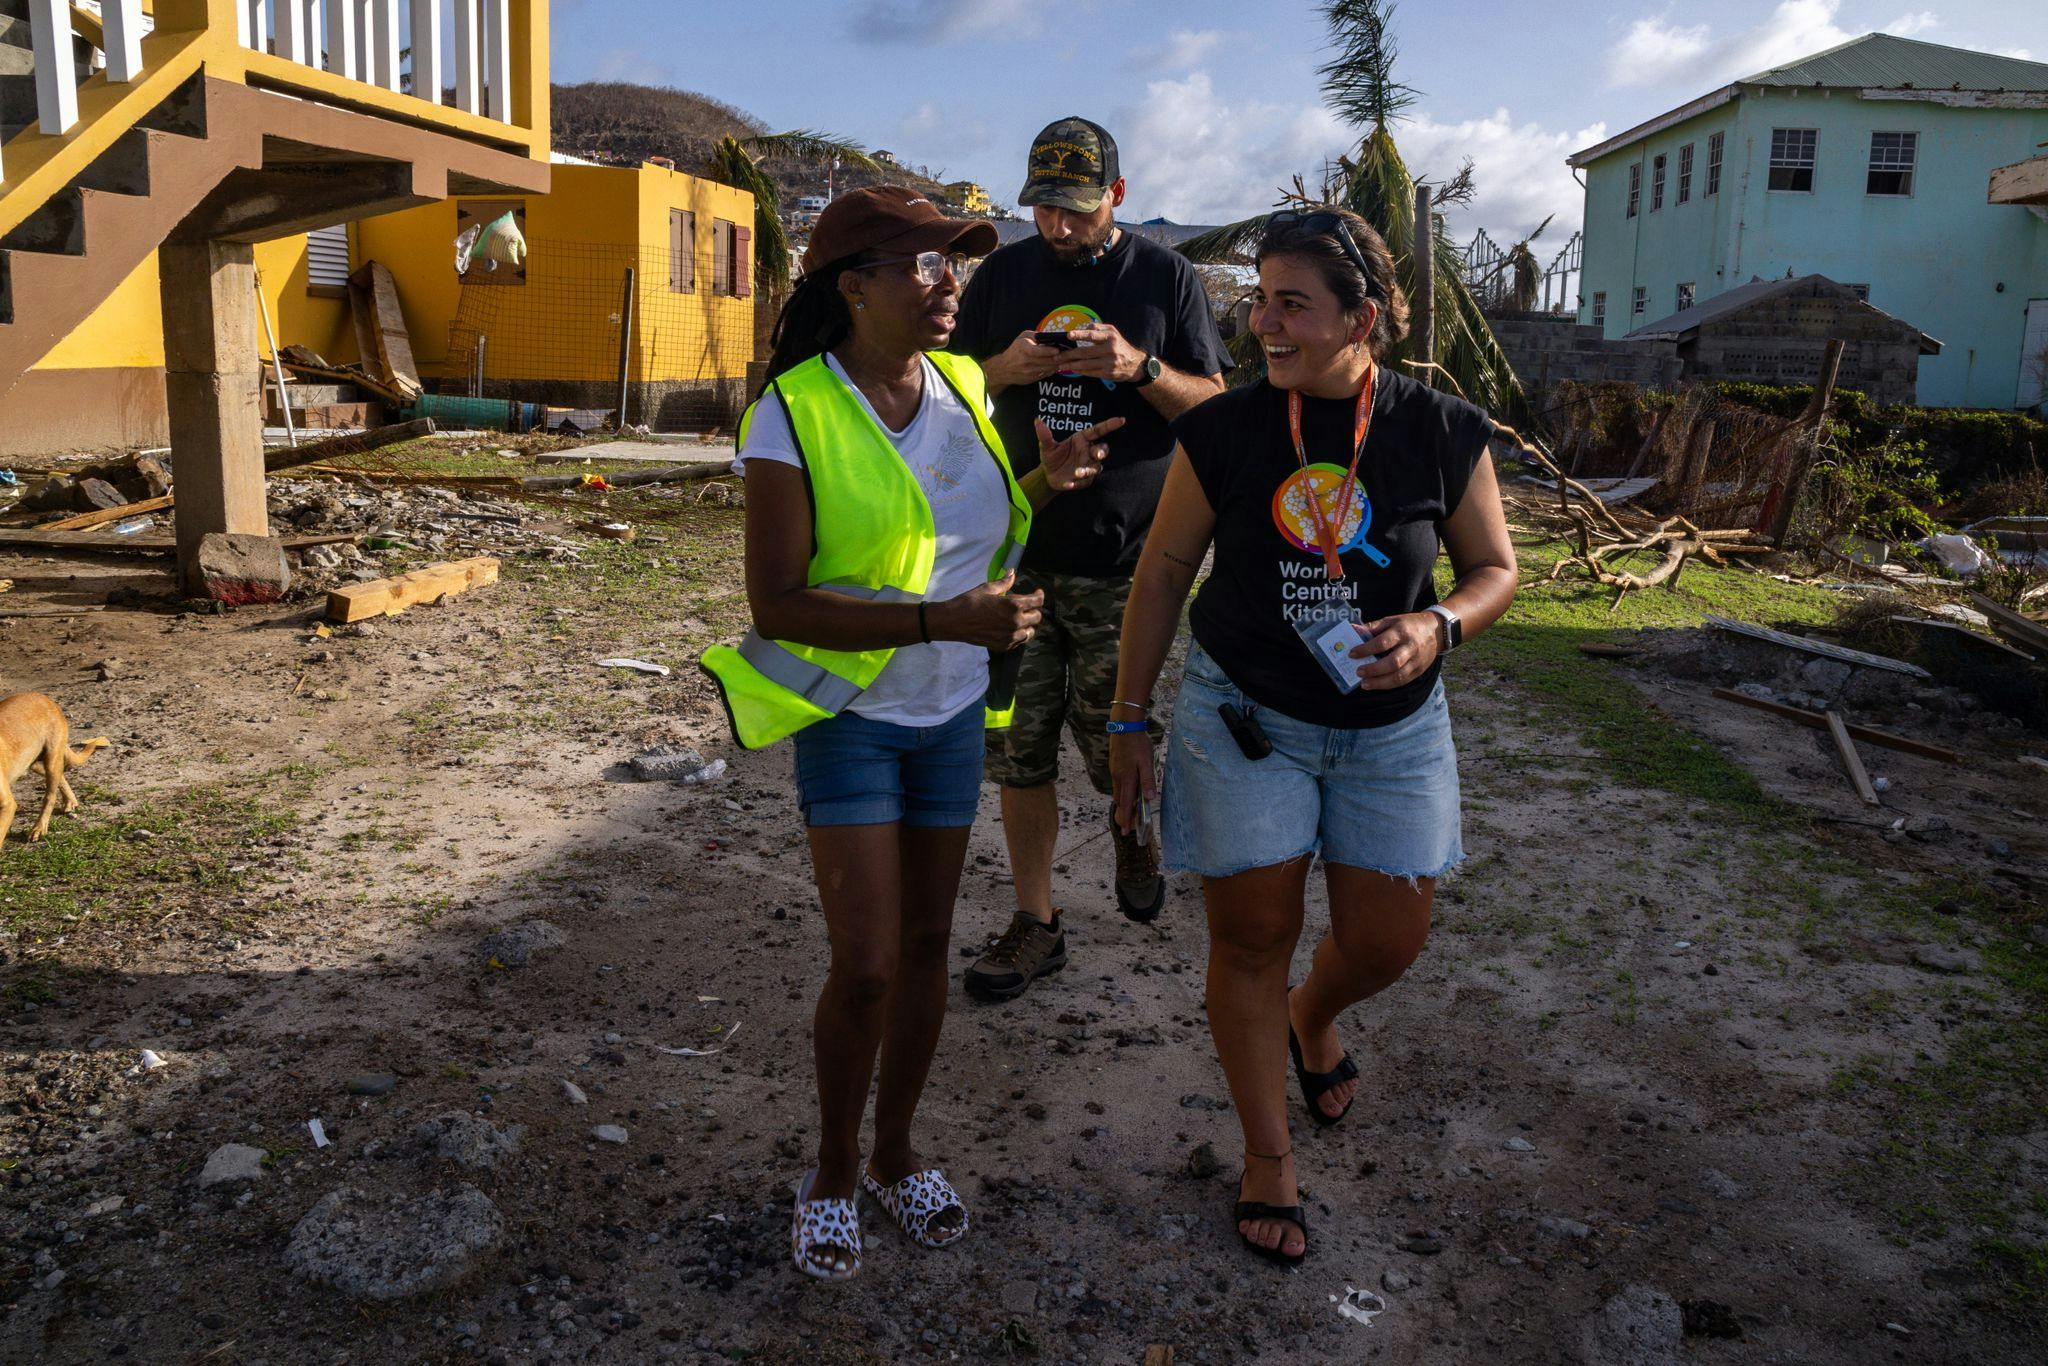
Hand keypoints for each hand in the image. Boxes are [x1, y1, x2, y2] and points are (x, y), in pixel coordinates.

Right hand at [928, 571, 1043, 649]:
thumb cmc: (969, 602)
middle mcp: (1015, 622)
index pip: (1038, 601)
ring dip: (1028, 624)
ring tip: (1020, 619)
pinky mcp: (1003, 645)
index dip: (1040, 595)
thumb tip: (1012, 572)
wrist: (953, 622)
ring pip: (1030, 632)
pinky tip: (1010, 628)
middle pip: (1037, 617)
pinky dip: (1018, 635)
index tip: (1037, 593)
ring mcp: (1010, 636)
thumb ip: (1004, 583)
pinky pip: (1019, 641)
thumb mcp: (987, 589)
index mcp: (1014, 605)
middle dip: (1034, 610)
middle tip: (1026, 606)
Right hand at [982, 330, 1063, 388]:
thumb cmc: (1015, 350)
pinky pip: (1046, 373)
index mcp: (1023, 349)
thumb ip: (1035, 335)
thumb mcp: (1022, 338)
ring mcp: (1029, 371)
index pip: (1037, 351)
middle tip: (1068, 354)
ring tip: (1066, 359)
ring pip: (1048, 368)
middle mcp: (1026, 361)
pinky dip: (1053, 369)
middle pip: (1046, 361)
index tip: (1057, 350)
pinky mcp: (1032, 378)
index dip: (1049, 351)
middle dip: (1059, 357)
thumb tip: (1050, 336)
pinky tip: (1057, 364)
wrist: (1004, 369)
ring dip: (1058, 364)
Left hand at [1034, 416, 1123, 491]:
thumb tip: (1037, 421)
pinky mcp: (1085, 480)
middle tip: (1097, 455)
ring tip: (1077, 472)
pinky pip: (1085, 481)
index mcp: (1082, 440)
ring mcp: (1088, 466)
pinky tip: (1068, 483)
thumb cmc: (1051, 457)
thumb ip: (1044, 435)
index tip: (1121, 420)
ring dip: (1088, 469)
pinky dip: (1077, 483)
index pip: (1098, 431)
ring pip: (1096, 467)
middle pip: (1102, 449)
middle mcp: (1088, 452)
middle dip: (1102, 452)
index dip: (1110, 425)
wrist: (1048, 476)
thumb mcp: (1046, 447)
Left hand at [1060, 323, 1146, 382]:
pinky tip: (1072, 369)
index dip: (1080, 334)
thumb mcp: (1113, 332)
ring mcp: (1109, 363)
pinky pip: (1090, 372)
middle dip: (1069, 355)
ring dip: (1071, 365)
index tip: (1069, 335)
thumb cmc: (1119, 345)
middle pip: (1085, 352)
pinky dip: (1080, 371)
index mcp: (1110, 337)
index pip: (1093, 334)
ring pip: (1086, 364)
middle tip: (1057, 356)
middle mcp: (1110, 349)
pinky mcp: (1108, 373)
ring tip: (1060, 365)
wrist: (1135, 364)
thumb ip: (1098, 328)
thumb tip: (1084, 327)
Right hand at [1110, 730, 1157, 835]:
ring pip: (1117, 793)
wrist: (1124, 726)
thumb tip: (1149, 798)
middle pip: (1120, 801)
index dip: (1126, 819)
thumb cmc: (1137, 743)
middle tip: (1126, 826)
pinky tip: (1125, 792)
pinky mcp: (1114, 766)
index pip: (1126, 804)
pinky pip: (1116, 785)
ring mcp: (1114, 772)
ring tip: (1126, 812)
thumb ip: (1148, 780)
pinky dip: (1120, 793)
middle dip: (1123, 815)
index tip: (1126, 831)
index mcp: (1127, 779)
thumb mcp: (1147, 761)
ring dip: (1122, 804)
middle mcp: (1118, 778)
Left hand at [1352, 613, 1441, 689]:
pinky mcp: (1419, 670)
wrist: (1436, 631)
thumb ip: (1373, 627)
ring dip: (1380, 682)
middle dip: (1374, 669)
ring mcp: (1416, 660)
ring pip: (1399, 676)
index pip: (1382, 643)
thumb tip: (1353, 629)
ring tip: (1364, 684)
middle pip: (1392, 662)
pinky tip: (1376, 685)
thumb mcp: (1392, 620)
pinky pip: (1403, 681)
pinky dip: (1388, 685)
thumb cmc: (1409, 625)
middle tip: (1358, 672)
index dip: (1366, 649)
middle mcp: (1410, 647)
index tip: (1352, 654)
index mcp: (1401, 631)